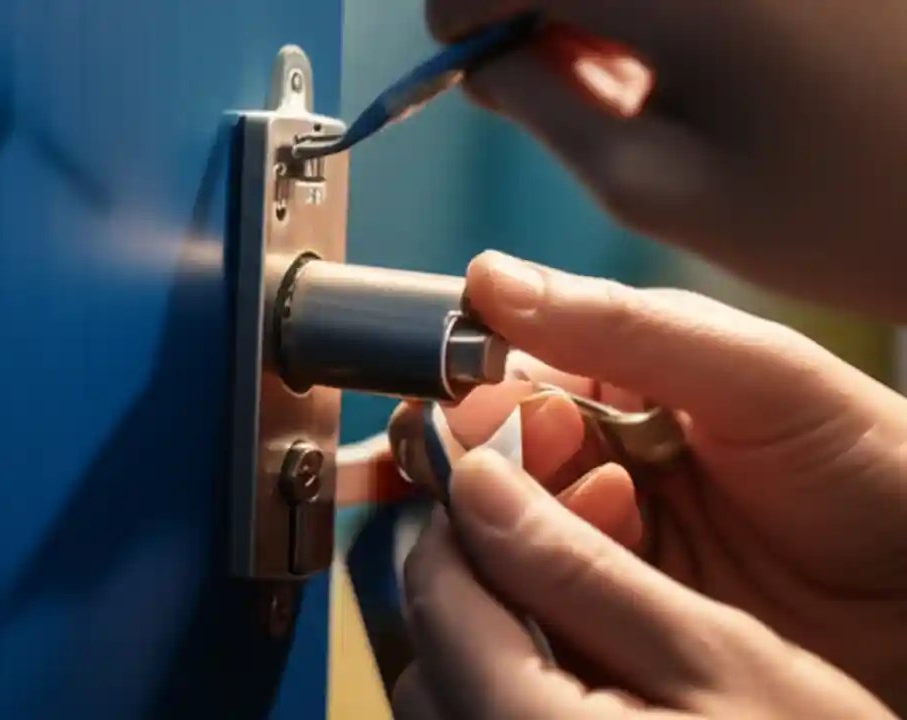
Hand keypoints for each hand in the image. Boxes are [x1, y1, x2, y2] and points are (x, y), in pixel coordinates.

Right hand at [391, 252, 906, 715]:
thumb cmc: (873, 469)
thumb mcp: (760, 376)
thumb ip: (623, 324)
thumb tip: (485, 277)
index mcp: (622, 379)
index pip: (504, 372)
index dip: (473, 390)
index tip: (480, 412)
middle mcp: (598, 456)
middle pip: (485, 454)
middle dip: (488, 463)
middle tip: (532, 471)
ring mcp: (600, 540)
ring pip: (497, 526)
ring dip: (515, 526)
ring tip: (598, 522)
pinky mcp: (608, 615)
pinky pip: (532, 594)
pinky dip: (535, 586)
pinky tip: (586, 582)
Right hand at [425, 0, 906, 318]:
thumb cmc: (834, 210)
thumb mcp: (652, 184)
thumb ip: (541, 107)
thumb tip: (483, 55)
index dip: (462, 20)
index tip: (469, 67)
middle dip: (533, 7)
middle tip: (560, 84)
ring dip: (598, 4)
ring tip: (639, 83)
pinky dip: (659, 3)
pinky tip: (692, 52)